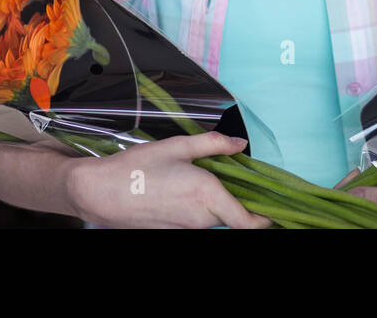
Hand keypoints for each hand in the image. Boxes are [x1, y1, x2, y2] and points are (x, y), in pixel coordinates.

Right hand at [67, 131, 273, 228]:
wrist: (101, 193)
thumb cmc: (137, 168)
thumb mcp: (177, 146)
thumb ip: (214, 145)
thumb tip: (240, 145)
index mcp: (208, 195)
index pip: (250, 222)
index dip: (267, 219)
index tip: (275, 208)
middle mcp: (202, 218)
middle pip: (235, 216)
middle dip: (240, 199)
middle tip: (235, 175)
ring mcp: (188, 228)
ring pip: (216, 217)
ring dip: (219, 201)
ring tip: (202, 176)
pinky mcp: (175, 231)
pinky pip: (198, 220)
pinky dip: (201, 207)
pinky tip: (184, 188)